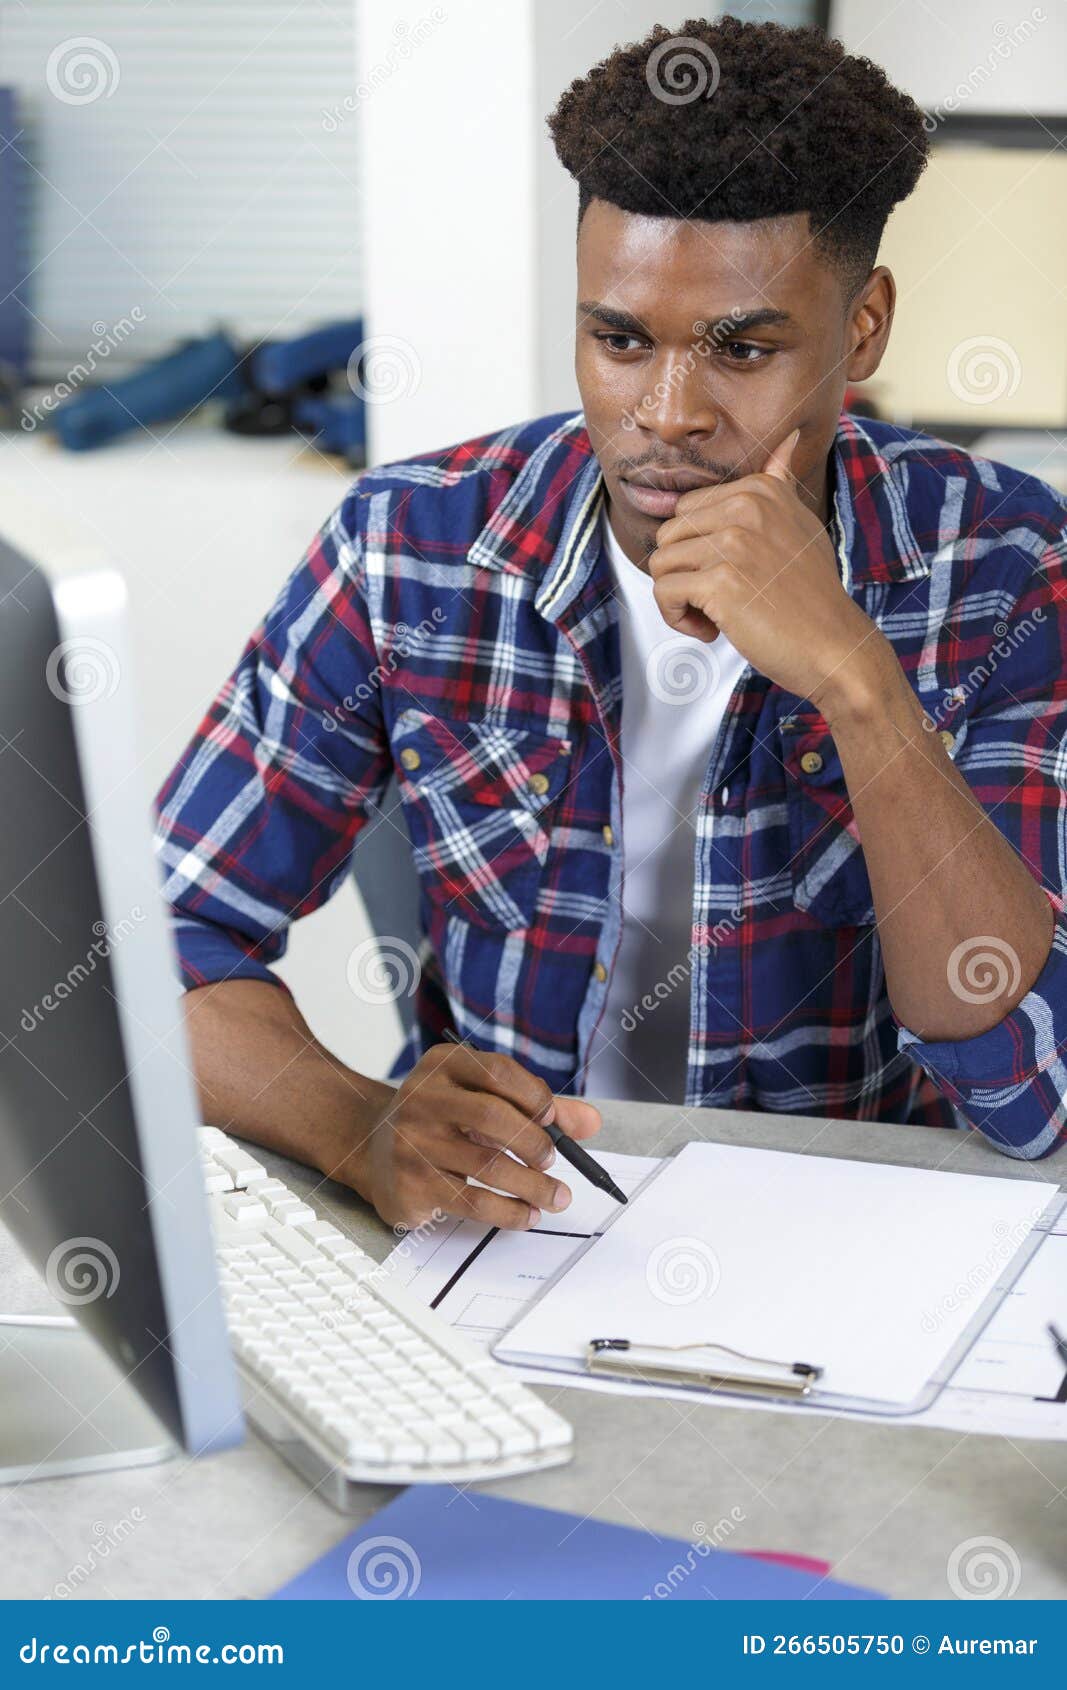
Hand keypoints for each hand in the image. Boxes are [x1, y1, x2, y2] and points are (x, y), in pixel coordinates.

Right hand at [324, 1043, 602, 1230]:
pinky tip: (527, 1213)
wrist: (368, 1145)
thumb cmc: (438, 1118)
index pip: (498, 1072)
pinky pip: (472, 1202)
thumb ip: (535, 1105)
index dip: (535, 1095)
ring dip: (533, 1186)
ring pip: (487, 1167)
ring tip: (556, 1196)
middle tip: (553, 1161)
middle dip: (535, 1143)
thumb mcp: (478, 1097)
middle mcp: (422, 1099)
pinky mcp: (411, 1185)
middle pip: (493, 1118)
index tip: (554, 1118)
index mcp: (442, 1065)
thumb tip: (590, 1122)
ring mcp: (411, 1143)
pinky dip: (510, 1212)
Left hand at [649, 430, 884, 712]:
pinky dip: (678, 618)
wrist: (834, 645)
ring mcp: (733, 543)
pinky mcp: (720, 582)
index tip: (728, 574)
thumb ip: (781, 484)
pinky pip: (664, 593)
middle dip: (682, 573)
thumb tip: (789, 437)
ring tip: (714, 615)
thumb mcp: (801, 525)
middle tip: (717, 600)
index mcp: (760, 490)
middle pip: (667, 534)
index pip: (686, 510)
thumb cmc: (813, 595)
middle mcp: (746, 508)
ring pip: (660, 564)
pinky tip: (712, 630)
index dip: (697, 549)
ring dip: (678, 599)